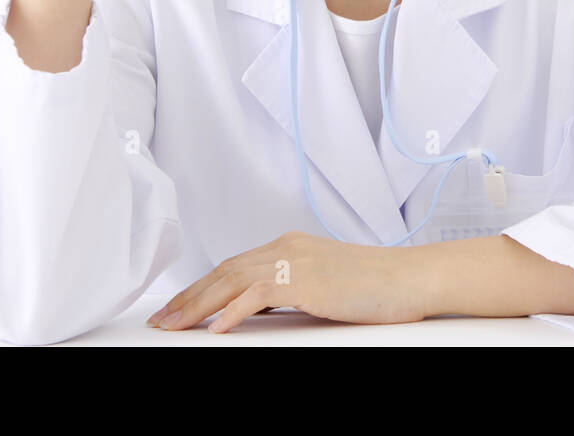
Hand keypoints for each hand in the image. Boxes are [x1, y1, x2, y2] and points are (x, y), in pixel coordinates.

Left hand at [146, 231, 430, 332]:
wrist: (411, 278)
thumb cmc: (377, 286)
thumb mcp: (325, 284)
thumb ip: (291, 290)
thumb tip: (257, 310)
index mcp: (291, 245)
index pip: (234, 265)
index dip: (203, 286)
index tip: (180, 306)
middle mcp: (288, 247)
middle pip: (225, 271)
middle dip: (189, 296)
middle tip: (162, 319)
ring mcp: (296, 261)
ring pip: (232, 282)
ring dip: (198, 305)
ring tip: (174, 325)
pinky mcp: (306, 280)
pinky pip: (258, 296)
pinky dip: (232, 311)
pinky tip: (216, 328)